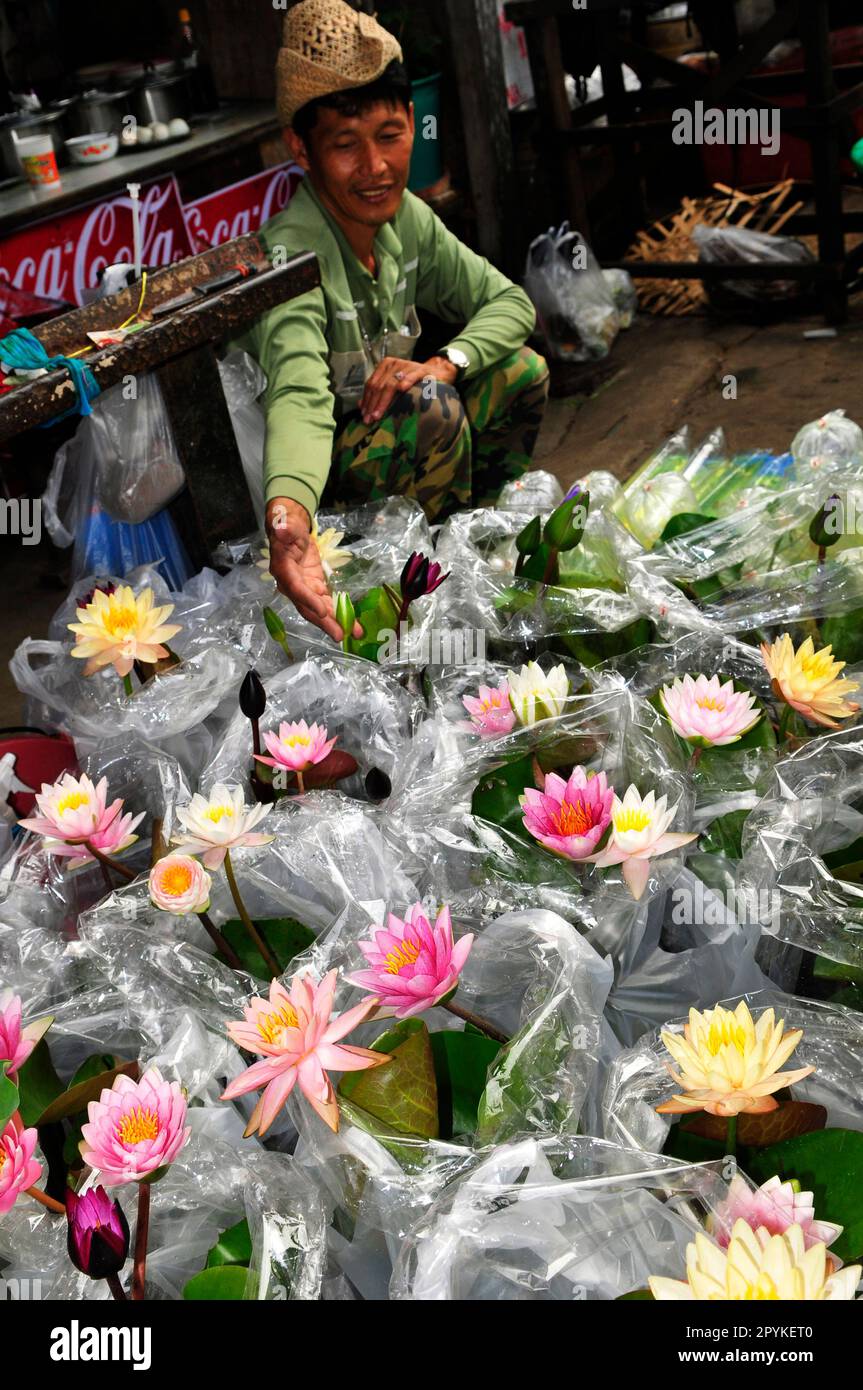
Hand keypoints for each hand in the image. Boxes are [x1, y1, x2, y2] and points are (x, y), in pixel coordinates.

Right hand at [266, 497, 362, 643]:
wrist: (290, 531)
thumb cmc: (287, 527)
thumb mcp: (286, 525)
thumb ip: (285, 528)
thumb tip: (281, 529)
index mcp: (284, 570)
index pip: (296, 588)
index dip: (308, 600)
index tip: (324, 612)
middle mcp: (293, 585)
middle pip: (308, 607)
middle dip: (325, 622)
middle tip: (340, 635)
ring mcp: (305, 588)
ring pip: (319, 609)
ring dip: (336, 622)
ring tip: (353, 633)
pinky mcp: (315, 588)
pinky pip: (328, 603)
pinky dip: (340, 613)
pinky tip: (353, 624)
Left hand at [359, 355, 457, 425]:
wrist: (437, 374)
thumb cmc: (413, 383)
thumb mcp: (393, 386)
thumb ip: (378, 393)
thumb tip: (361, 405)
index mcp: (385, 365)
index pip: (371, 384)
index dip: (366, 400)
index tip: (364, 415)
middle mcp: (395, 364)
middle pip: (379, 386)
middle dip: (373, 404)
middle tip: (370, 419)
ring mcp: (408, 366)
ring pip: (391, 384)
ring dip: (384, 401)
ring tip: (378, 415)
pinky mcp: (421, 370)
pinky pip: (412, 377)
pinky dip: (406, 382)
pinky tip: (401, 390)